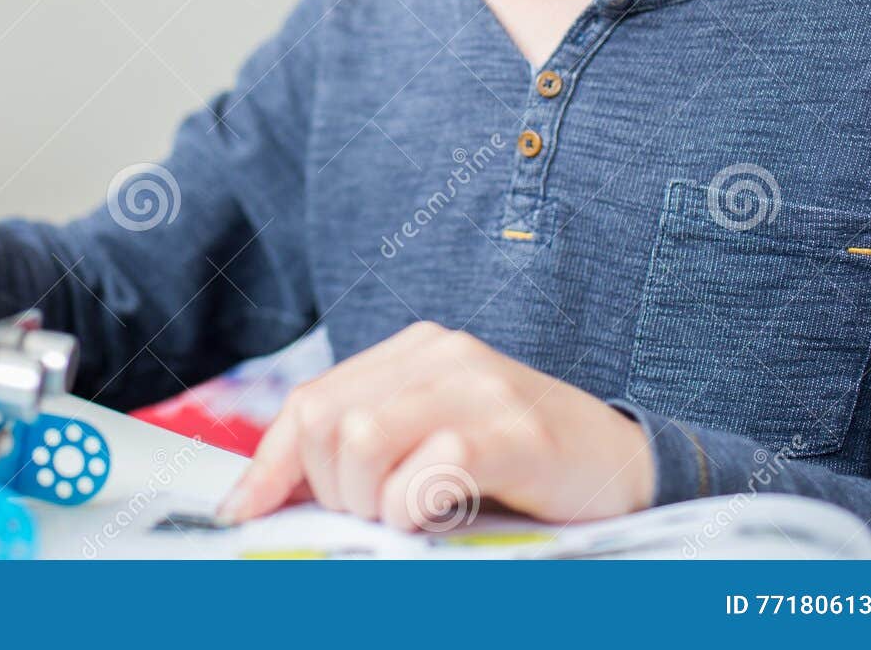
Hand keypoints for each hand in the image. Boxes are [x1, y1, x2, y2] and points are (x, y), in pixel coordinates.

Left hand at [217, 321, 654, 529]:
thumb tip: (269, 496)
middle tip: (375, 520)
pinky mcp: (514, 430)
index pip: (309, 401)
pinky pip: (428, 469)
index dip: (269, 465)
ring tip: (415, 519)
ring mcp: (480, 385)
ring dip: (373, 503)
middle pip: (323, 421)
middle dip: (329, 490)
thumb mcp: (430, 447)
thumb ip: (364, 454)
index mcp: (412, 351)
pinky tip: (443, 515)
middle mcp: (441, 353)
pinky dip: (418, 507)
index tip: (243, 514)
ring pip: (361, 440)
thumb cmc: (520, 469)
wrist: (627, 470)